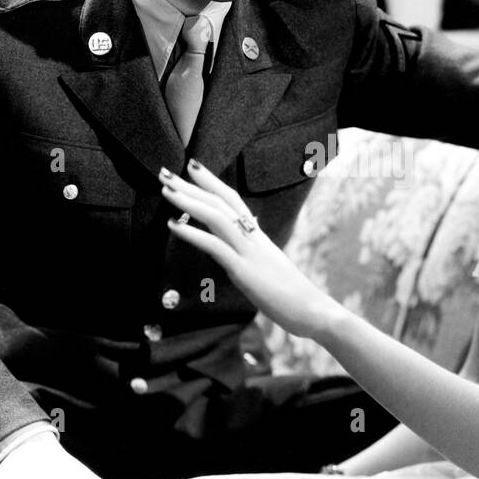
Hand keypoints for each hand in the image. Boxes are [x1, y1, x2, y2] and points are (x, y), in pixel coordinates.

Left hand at [159, 161, 339, 339]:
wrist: (313, 311)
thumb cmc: (292, 296)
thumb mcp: (269, 268)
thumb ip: (252, 255)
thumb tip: (237, 251)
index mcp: (259, 237)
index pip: (233, 200)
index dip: (212, 183)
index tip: (192, 168)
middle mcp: (254, 238)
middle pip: (221, 202)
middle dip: (191, 185)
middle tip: (165, 172)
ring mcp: (249, 252)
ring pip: (217, 217)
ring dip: (189, 201)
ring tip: (166, 190)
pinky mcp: (245, 271)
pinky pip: (216, 246)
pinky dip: (192, 233)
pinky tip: (172, 226)